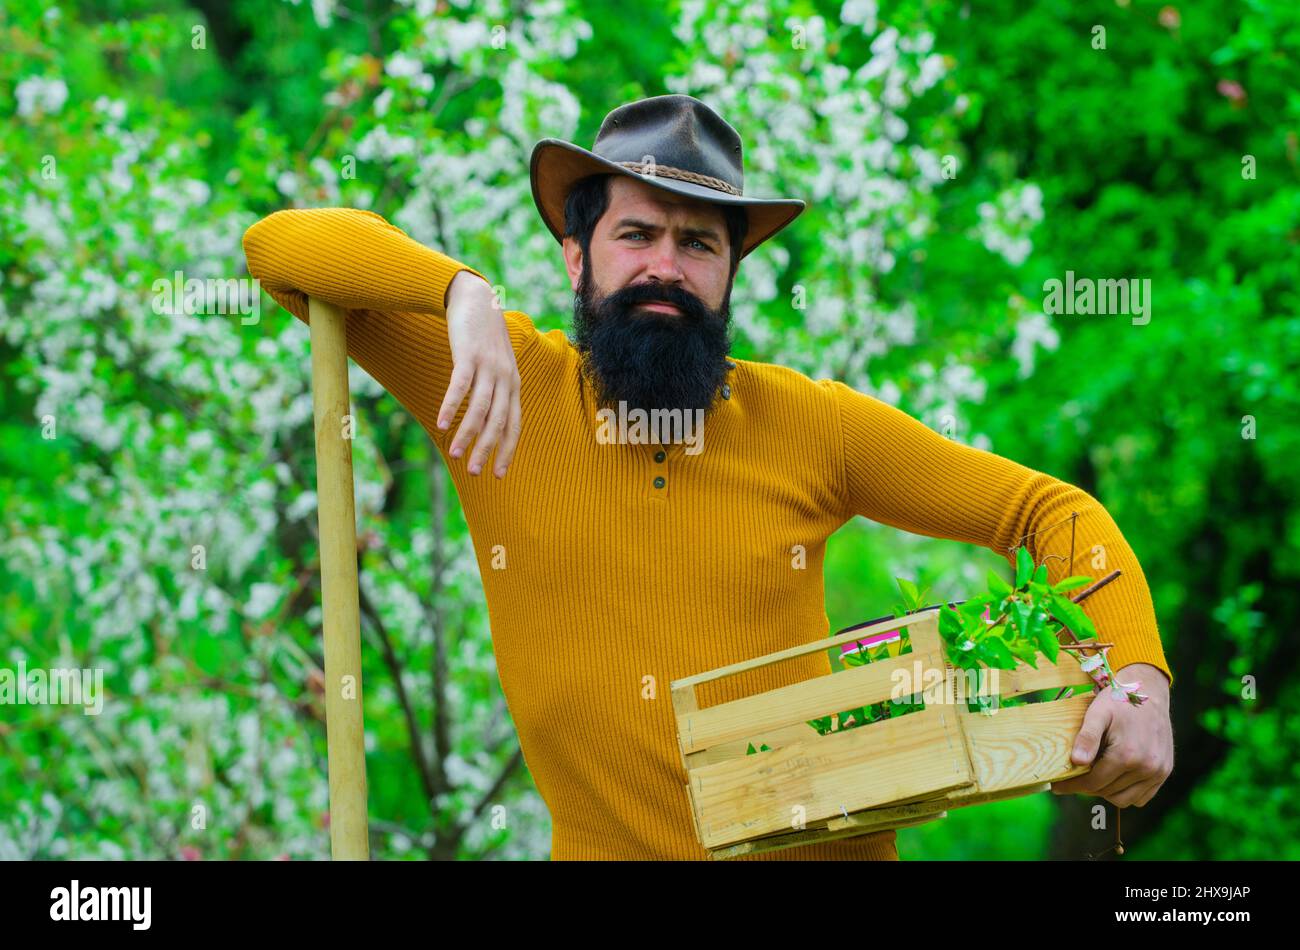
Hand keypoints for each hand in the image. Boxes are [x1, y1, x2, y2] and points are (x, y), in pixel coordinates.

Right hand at [439, 271, 520, 477]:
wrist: (475, 300)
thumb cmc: (483, 339)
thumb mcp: (496, 367)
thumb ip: (494, 392)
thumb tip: (485, 423)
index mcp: (513, 385)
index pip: (513, 425)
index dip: (506, 450)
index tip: (498, 474)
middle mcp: (505, 378)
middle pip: (498, 421)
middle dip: (487, 450)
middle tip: (475, 473)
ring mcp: (488, 366)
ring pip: (479, 408)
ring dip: (467, 434)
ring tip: (455, 453)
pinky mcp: (468, 355)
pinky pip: (460, 387)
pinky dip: (450, 406)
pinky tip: (440, 424)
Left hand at [1050, 662, 1173, 807]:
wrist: (1149, 691)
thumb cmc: (1118, 701)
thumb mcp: (1097, 713)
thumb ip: (1087, 737)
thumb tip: (1077, 762)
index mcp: (1127, 755)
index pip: (1093, 783)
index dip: (1073, 786)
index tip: (1057, 787)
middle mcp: (1146, 767)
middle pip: (1107, 792)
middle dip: (1088, 787)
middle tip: (1075, 777)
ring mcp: (1158, 771)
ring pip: (1125, 799)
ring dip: (1107, 792)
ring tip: (1095, 775)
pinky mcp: (1164, 772)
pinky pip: (1142, 797)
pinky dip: (1126, 792)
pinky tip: (1114, 777)